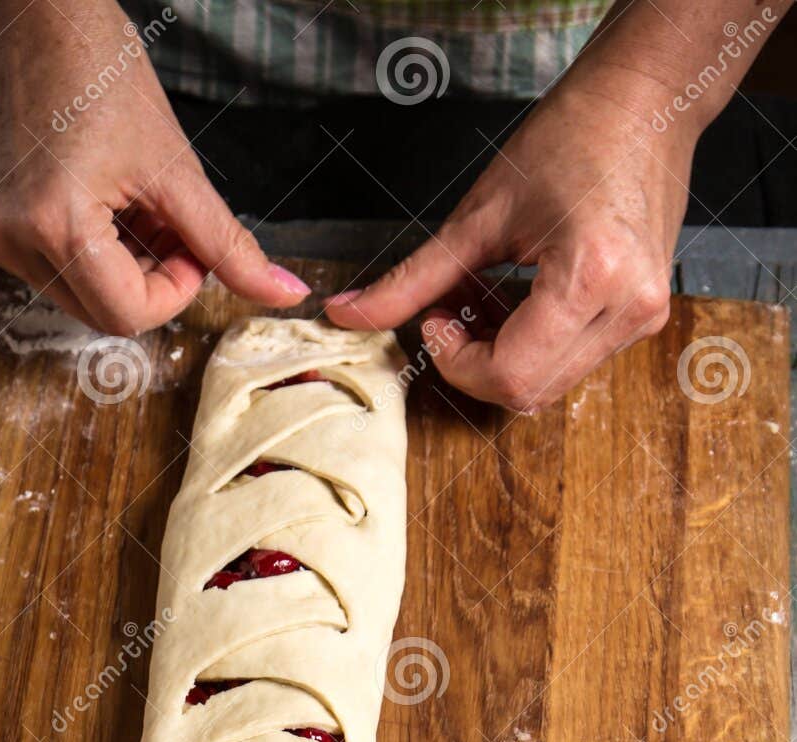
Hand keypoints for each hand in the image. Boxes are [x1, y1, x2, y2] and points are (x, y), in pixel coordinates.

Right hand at [0, 0, 309, 331]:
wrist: (30, 13)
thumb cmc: (100, 69)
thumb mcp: (176, 166)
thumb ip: (228, 242)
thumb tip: (285, 293)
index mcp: (56, 224)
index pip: (128, 316)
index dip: (175, 291)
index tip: (190, 248)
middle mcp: (9, 238)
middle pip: (101, 314)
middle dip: (148, 281)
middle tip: (166, 224)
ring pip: (77, 296)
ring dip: (119, 268)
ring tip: (132, 205)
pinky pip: (48, 269)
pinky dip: (86, 251)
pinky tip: (98, 201)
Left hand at [326, 76, 692, 411]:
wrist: (646, 99)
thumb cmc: (572, 136)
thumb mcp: (481, 212)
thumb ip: (414, 278)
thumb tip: (346, 315)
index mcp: (592, 277)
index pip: (508, 375)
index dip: (456, 363)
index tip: (432, 319)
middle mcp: (628, 308)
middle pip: (528, 390)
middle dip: (473, 361)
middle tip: (448, 307)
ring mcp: (642, 316)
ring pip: (548, 383)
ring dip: (499, 355)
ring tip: (478, 296)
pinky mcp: (643, 315)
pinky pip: (571, 360)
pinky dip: (528, 345)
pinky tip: (511, 300)